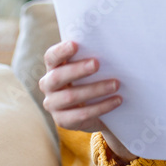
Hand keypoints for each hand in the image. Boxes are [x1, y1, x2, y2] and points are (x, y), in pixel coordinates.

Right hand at [39, 40, 135, 161]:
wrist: (95, 111)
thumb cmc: (92, 80)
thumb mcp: (90, 68)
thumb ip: (92, 57)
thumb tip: (112, 45)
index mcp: (53, 68)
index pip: (51, 57)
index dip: (61, 51)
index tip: (75, 45)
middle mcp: (48, 86)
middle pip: (58, 77)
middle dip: (78, 70)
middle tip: (97, 64)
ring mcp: (53, 104)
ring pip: (70, 97)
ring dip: (95, 89)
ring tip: (115, 84)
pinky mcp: (62, 121)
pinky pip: (81, 115)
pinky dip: (101, 107)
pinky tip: (116, 100)